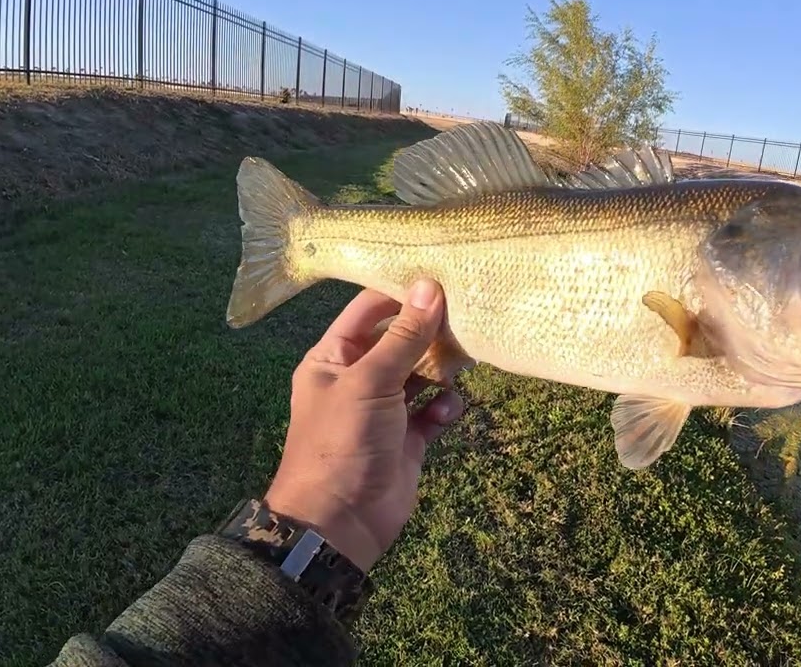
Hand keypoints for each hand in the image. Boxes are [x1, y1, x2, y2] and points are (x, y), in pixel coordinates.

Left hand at [263, 279, 463, 571]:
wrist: (340, 523)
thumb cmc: (343, 442)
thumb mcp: (371, 381)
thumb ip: (404, 336)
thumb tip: (430, 285)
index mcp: (333, 358)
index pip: (368, 310)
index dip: (401, 293)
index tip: (442, 277)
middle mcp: (358, 378)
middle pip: (401, 340)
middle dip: (431, 333)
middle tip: (467, 319)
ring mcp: (385, 409)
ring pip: (423, 375)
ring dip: (443, 371)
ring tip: (465, 364)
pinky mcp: (408, 438)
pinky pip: (434, 411)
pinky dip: (444, 408)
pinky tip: (447, 413)